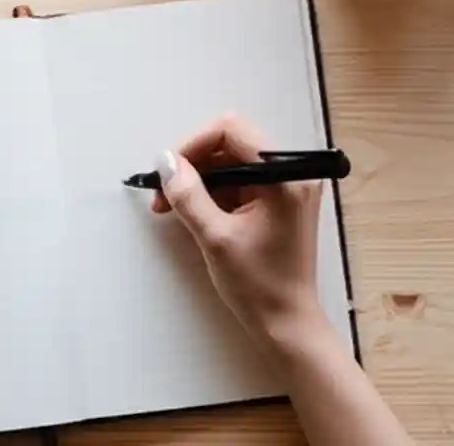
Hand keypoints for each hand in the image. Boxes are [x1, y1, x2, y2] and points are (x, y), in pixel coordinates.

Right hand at [151, 112, 328, 355]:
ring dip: (198, 180)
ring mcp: (286, 187)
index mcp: (284, 176)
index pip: (231, 130)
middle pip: (230, 144)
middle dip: (192, 164)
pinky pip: (238, 183)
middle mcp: (290, 173)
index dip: (193, 144)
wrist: (287, 323)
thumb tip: (165, 162)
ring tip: (170, 207)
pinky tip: (191, 213)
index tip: (168, 172)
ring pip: (230, 163)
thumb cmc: (258, 285)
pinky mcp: (277, 203)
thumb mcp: (215, 238)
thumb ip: (188, 195)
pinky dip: (212, 193)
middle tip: (163, 194)